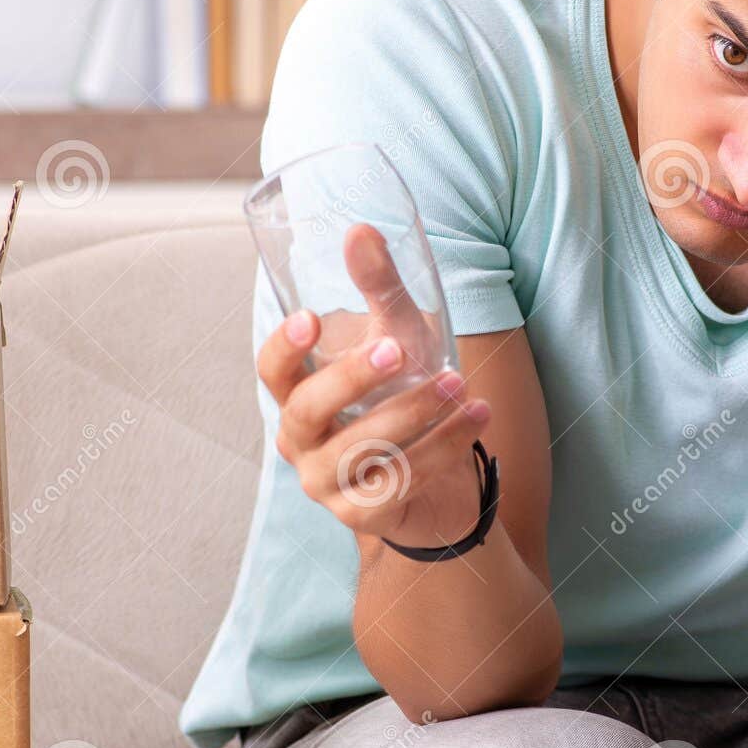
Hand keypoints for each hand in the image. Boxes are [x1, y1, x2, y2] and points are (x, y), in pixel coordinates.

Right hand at [257, 224, 492, 549]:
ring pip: (359, 448)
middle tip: (399, 349)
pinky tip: (476, 416)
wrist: (441, 484)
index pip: (271, 371)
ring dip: (413, 412)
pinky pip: (399, 479)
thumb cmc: (407, 397)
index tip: (310, 318)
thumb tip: (361, 230)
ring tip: (458, 381)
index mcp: (297, 395)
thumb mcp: (400, 336)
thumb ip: (379, 289)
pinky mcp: (362, 516)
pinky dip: (443, 445)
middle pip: (309, 410)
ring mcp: (326, 484)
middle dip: (353, 378)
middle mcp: (300, 441)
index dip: (284, 348)